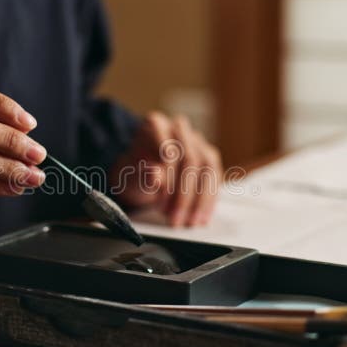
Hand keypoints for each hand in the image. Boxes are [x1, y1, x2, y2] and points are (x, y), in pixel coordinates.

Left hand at [110, 111, 222, 226]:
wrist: (139, 178)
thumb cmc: (134, 174)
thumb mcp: (130, 177)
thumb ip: (142, 174)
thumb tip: (155, 174)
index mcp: (155, 125)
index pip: (168, 141)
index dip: (169, 165)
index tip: (164, 186)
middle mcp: (179, 129)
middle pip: (190, 158)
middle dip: (183, 194)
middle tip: (173, 217)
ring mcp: (196, 142)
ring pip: (207, 168)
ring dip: (199, 200)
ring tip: (187, 222)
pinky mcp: (208, 158)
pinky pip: (215, 178)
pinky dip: (208, 200)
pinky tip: (201, 218)